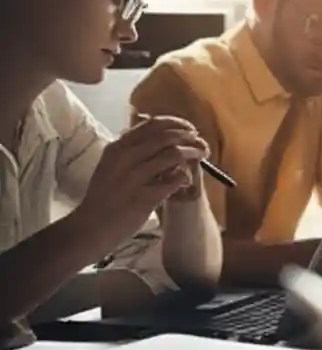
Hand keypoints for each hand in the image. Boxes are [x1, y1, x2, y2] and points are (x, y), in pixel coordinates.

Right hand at [73, 116, 207, 251]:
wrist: (92, 225)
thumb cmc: (106, 195)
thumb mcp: (112, 165)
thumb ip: (133, 150)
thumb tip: (163, 136)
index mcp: (118, 147)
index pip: (153, 125)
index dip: (177, 124)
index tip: (190, 129)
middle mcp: (125, 157)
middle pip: (167, 136)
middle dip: (190, 137)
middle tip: (201, 143)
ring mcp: (134, 177)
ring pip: (173, 154)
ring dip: (193, 153)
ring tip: (202, 156)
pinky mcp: (144, 197)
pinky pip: (174, 180)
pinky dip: (184, 176)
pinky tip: (186, 180)